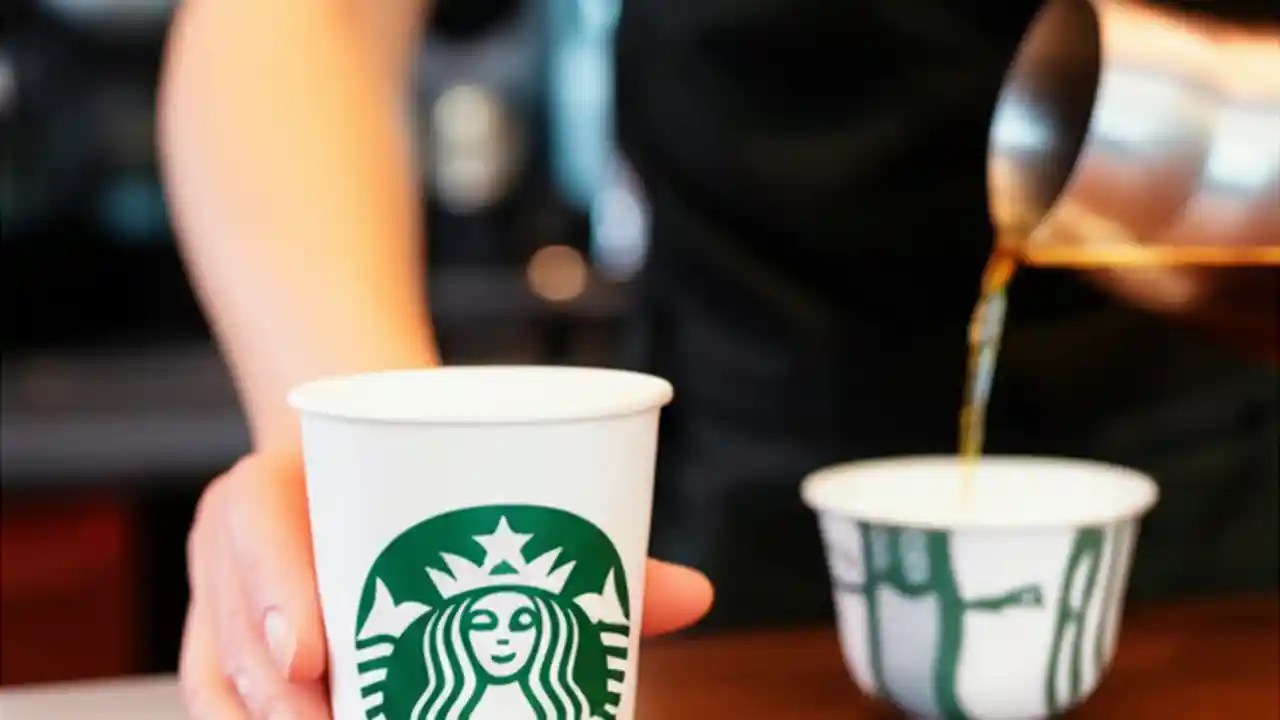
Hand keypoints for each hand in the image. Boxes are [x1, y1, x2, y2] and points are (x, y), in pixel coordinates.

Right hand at [180, 451, 714, 718]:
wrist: (354, 462)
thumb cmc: (430, 477)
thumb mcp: (487, 488)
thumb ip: (582, 544)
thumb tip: (696, 597)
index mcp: (275, 482)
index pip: (250, 527)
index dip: (270, 590)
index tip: (314, 654)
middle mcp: (235, 547)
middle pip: (228, 631)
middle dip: (278, 701)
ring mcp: (221, 607)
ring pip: (219, 682)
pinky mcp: (231, 653)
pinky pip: (225, 702)